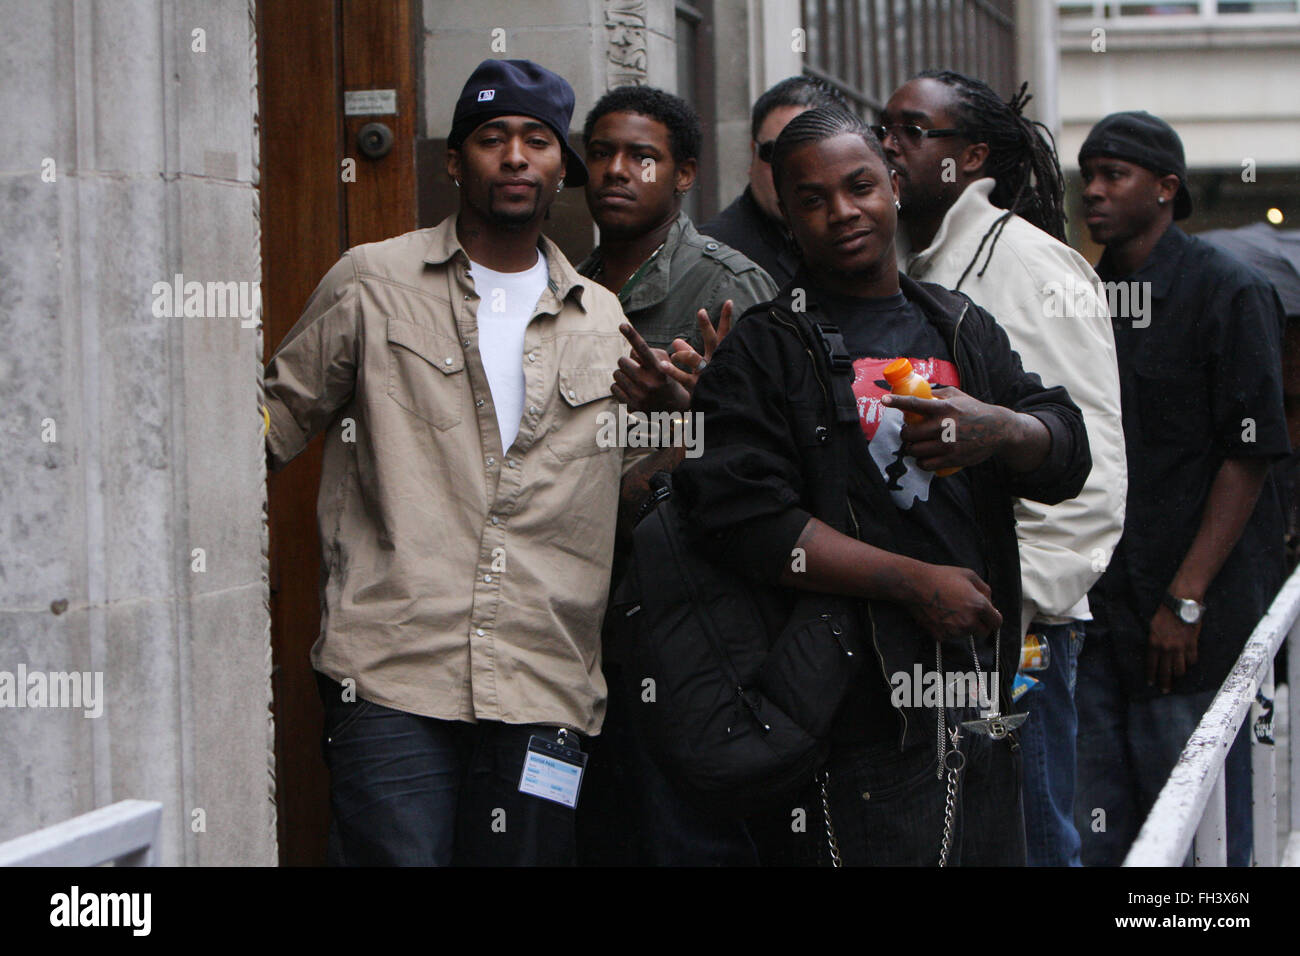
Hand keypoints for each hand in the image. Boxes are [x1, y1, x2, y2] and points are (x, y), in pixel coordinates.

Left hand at [611, 323, 691, 412]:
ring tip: (635, 380)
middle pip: (622, 361)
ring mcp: (639, 396)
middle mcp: (648, 383)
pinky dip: (619, 386)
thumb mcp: (666, 363)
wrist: (675, 411)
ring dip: (623, 374)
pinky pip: (614, 387)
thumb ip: (651, 353)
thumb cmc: (668, 380)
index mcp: (659, 369)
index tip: (622, 325)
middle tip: (637, 368)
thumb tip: (632, 353)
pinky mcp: (631, 406)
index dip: (632, 335)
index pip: (642, 349)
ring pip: (616, 374)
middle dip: (627, 362)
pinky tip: (631, 390)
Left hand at [664, 300, 735, 388]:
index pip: (724, 334)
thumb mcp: (699, 366)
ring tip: (675, 344)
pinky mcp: (697, 388)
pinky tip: (662, 364)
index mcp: (719, 355)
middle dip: (707, 328)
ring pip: (696, 360)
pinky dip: (673, 371)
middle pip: (713, 343)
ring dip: (685, 353)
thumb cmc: (709, 384)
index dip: (726, 319)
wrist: (721, 409)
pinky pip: (683, 377)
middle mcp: (715, 363)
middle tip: (701, 312)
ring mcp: (706, 375)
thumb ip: (688, 352)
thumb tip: (675, 341)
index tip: (728, 302)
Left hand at [882, 386, 1019, 471]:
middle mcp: (943, 426)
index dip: (897, 402)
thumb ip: (937, 394)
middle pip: (909, 433)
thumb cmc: (974, 410)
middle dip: (905, 434)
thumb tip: (917, 389)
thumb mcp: (958, 396)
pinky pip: (925, 464)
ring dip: (911, 448)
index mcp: (944, 408)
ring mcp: (947, 445)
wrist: (998, 430)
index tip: (884, 401)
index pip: (915, 404)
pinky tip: (923, 457)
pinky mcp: (952, 459)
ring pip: (914, 450)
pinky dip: (921, 462)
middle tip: (909, 433)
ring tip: (916, 445)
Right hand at [902, 564, 1002, 641]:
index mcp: (979, 606)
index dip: (993, 618)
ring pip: (966, 634)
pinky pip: (951, 636)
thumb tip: (990, 603)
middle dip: (979, 625)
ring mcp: (954, 630)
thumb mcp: (969, 575)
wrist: (915, 585)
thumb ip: (985, 590)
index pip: (996, 622)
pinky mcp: (941, 635)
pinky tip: (942, 616)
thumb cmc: (942, 576)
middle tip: (969, 614)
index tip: (987, 616)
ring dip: (963, 627)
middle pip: (983, 632)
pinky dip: (949, 629)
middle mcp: (969, 621)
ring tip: (951, 611)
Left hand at [1145, 604, 1200, 692]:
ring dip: (1179, 673)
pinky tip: (1189, 662)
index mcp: (1153, 643)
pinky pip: (1192, 660)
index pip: (1151, 664)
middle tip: (1165, 691)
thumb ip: (1154, 641)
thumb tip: (1155, 653)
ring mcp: (1180, 648)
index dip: (1151, 675)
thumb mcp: (1153, 627)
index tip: (1151, 683)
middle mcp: (1166, 648)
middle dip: (1165, 683)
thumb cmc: (1165, 613)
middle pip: (1165, 671)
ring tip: (1178, 675)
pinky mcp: (1192, 645)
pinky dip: (1191, 662)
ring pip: (1180, 669)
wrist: (1181, 605)